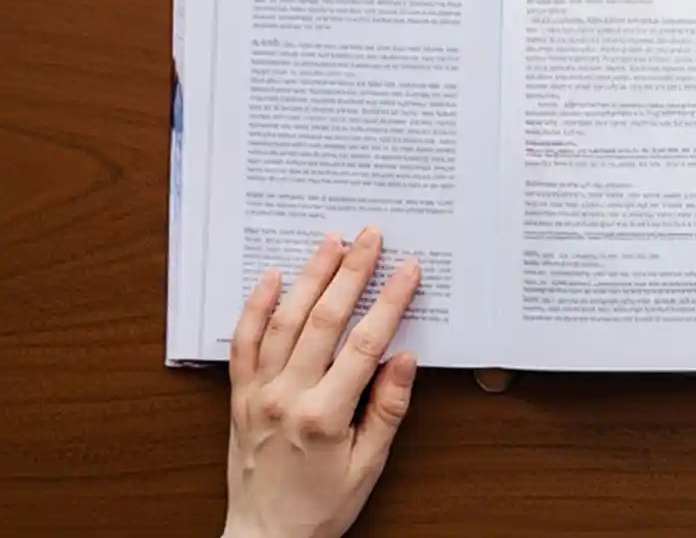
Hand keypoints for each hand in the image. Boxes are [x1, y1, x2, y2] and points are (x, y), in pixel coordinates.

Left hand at [224, 227, 420, 537]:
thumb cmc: (321, 507)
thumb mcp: (369, 466)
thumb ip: (388, 409)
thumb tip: (403, 358)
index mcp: (324, 415)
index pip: (365, 343)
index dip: (390, 300)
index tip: (408, 271)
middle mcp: (286, 396)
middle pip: (324, 319)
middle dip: (352, 272)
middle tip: (370, 237)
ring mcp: (258, 392)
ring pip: (284, 320)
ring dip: (309, 276)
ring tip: (330, 243)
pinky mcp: (238, 395)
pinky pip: (243, 341)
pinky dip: (255, 306)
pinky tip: (271, 277)